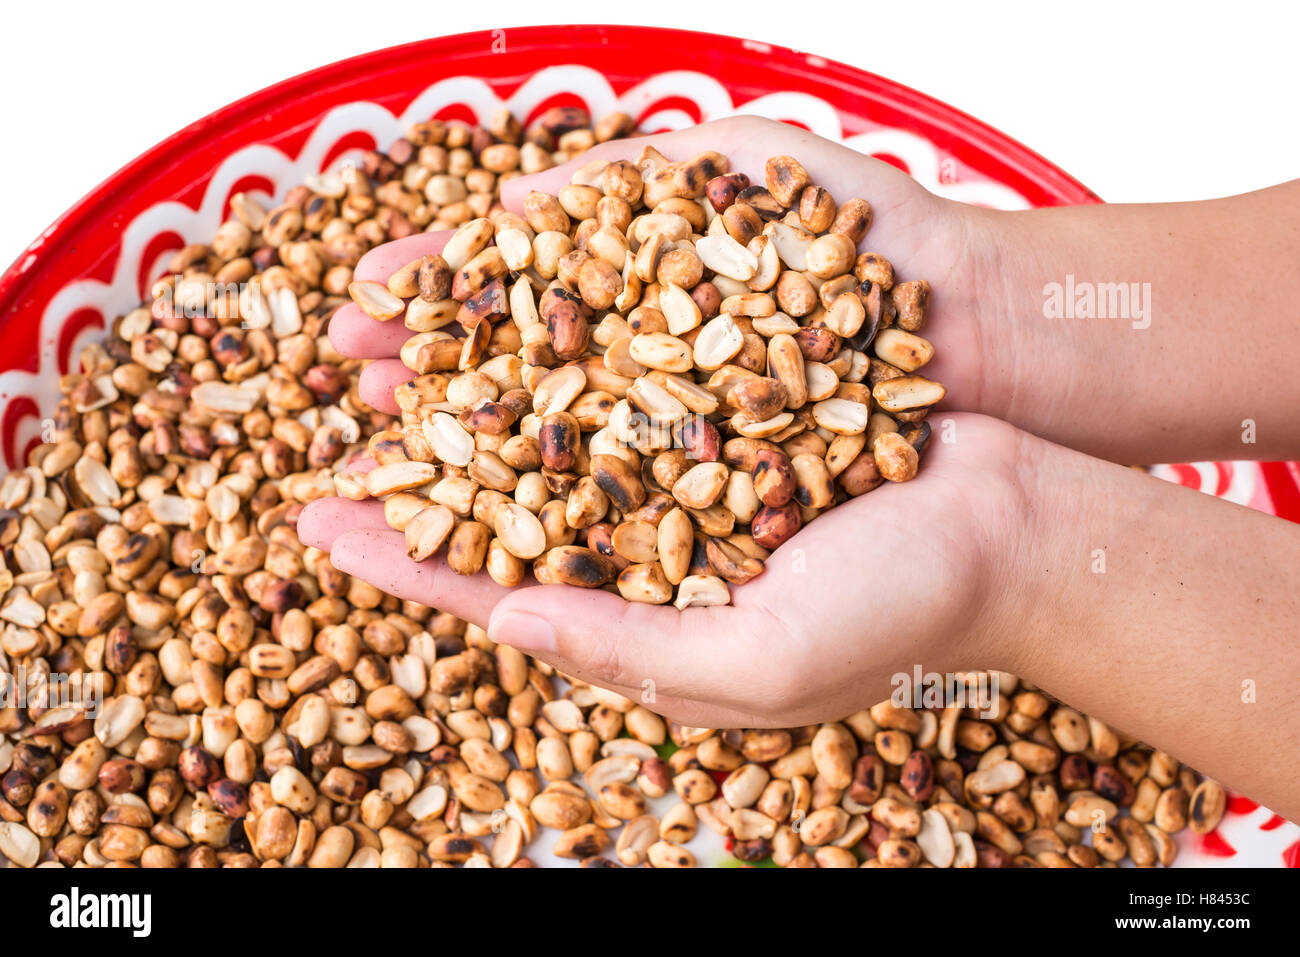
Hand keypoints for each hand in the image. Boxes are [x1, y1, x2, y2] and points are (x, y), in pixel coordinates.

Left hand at [300, 116, 1022, 725]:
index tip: (319, 525)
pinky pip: (625, 369)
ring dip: (472, 385)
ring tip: (400, 343)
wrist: (1011, 519)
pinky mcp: (722, 405)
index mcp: (646, 625)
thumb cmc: (903, 609)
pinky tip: (513, 306)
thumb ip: (631, 655)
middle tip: (334, 407)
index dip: (407, 563)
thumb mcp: (761, 663)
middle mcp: (649, 547)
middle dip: (419, 461)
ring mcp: (683, 472)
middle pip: (506, 504)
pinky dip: (567, 339)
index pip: (498, 597)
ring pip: (551, 425)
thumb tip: (507, 626)